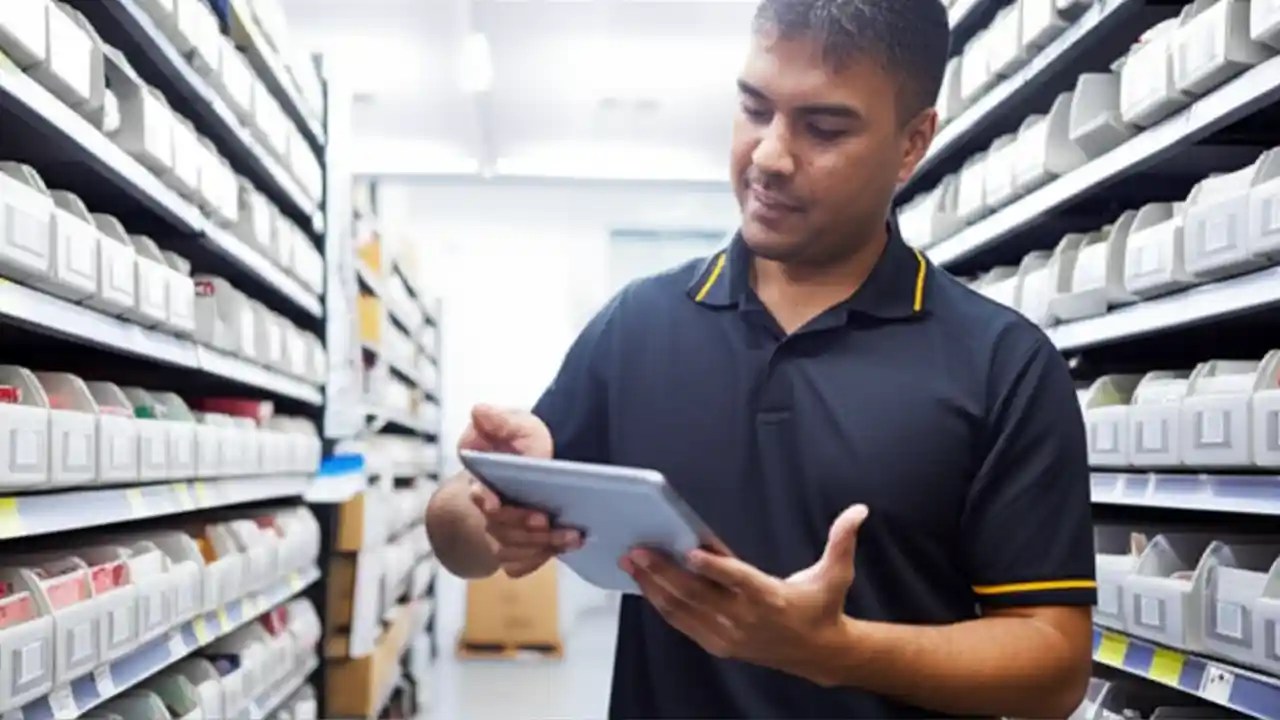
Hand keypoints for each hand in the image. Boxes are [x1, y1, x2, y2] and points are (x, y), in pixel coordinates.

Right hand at [459, 405, 580, 577]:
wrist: (536, 468)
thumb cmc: (524, 445)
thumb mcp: (516, 426)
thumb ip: (499, 421)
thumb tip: (479, 411)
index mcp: (485, 482)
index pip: (478, 496)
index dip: (483, 501)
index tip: (491, 502)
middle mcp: (490, 512)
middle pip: (499, 528)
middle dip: (522, 527)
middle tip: (546, 521)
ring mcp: (502, 533)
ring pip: (512, 550)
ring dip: (541, 545)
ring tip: (572, 536)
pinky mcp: (517, 549)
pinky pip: (520, 564)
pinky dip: (538, 560)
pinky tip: (564, 550)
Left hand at [621, 504, 868, 685]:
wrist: (818, 654)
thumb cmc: (822, 607)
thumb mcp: (837, 573)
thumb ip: (841, 540)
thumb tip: (859, 510)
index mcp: (771, 598)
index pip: (739, 580)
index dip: (715, 568)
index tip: (692, 552)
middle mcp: (745, 619)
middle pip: (699, 594)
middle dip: (665, 571)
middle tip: (640, 549)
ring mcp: (728, 634)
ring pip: (683, 609)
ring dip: (654, 586)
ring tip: (632, 562)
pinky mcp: (717, 643)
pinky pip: (682, 623)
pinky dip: (661, 603)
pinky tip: (645, 584)